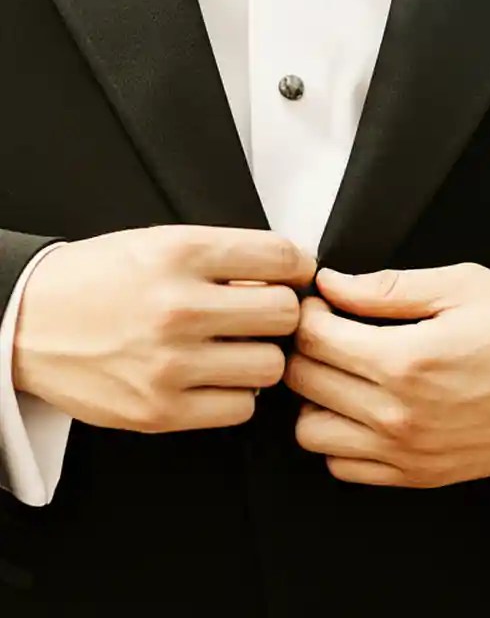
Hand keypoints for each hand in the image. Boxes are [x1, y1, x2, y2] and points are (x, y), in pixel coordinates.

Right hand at [14, 226, 314, 431]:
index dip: (298, 268)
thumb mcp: (160, 243)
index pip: (283, 258)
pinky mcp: (160, 411)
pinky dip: (234, 394)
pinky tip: (212, 377)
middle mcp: (177, 308)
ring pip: (271, 366)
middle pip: (286, 315)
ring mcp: (169, 364)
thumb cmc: (99, 280)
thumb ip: (228, 255)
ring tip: (232, 348)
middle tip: (260, 316)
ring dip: (259, 357)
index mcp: (180, 254)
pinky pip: (241, 407)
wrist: (21, 322)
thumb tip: (297, 270)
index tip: (294, 277)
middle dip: (280, 314)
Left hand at [286, 264, 489, 487]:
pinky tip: (365, 412)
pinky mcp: (419, 474)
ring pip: (311, 432)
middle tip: (331, 331)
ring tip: (346, 375)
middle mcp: (398, 412)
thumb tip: (334, 285)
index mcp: (406, 359)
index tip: (323, 303)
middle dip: (306, 348)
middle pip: (302, 381)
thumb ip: (388, 288)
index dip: (309, 311)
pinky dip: (341, 441)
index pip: (312, 337)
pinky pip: (344, 467)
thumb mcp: (462, 286)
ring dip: (317, 399)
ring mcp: (406, 450)